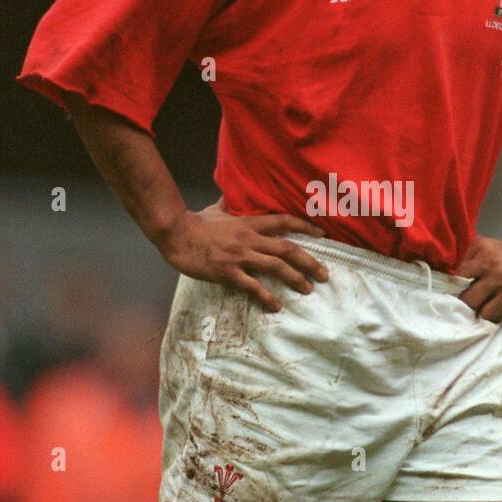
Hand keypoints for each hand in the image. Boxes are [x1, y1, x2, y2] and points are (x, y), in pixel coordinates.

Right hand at [156, 201, 328, 311]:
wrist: (177, 234)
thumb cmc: (196, 223)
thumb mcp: (217, 209)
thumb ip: (229, 204)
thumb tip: (229, 195)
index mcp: (249, 224)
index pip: (284, 222)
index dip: (306, 228)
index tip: (322, 235)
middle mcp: (250, 239)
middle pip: (287, 249)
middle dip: (309, 262)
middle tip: (325, 274)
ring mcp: (240, 256)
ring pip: (276, 267)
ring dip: (295, 278)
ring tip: (308, 289)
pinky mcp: (229, 272)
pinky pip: (252, 286)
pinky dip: (266, 297)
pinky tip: (276, 307)